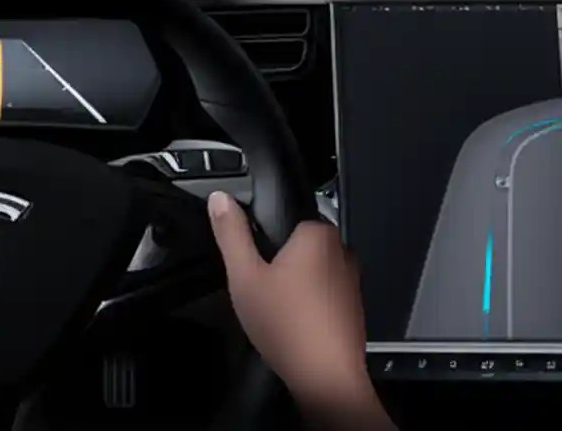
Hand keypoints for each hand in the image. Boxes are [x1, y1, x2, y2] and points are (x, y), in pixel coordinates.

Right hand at [206, 191, 379, 413]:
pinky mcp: (354, 306)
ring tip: (274, 309)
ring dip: (293, 285)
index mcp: (318, 233)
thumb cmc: (285, 323)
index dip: (262, 240)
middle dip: (277, 263)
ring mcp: (352, 280)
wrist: (325, 377)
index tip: (251, 264)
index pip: (284, 217)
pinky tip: (293, 323)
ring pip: (310, 271)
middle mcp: (342, 251)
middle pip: (297, 245)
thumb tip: (220, 197)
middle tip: (258, 289)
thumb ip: (231, 233)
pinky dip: (307, 304)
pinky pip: (322, 294)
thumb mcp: (244, 275)